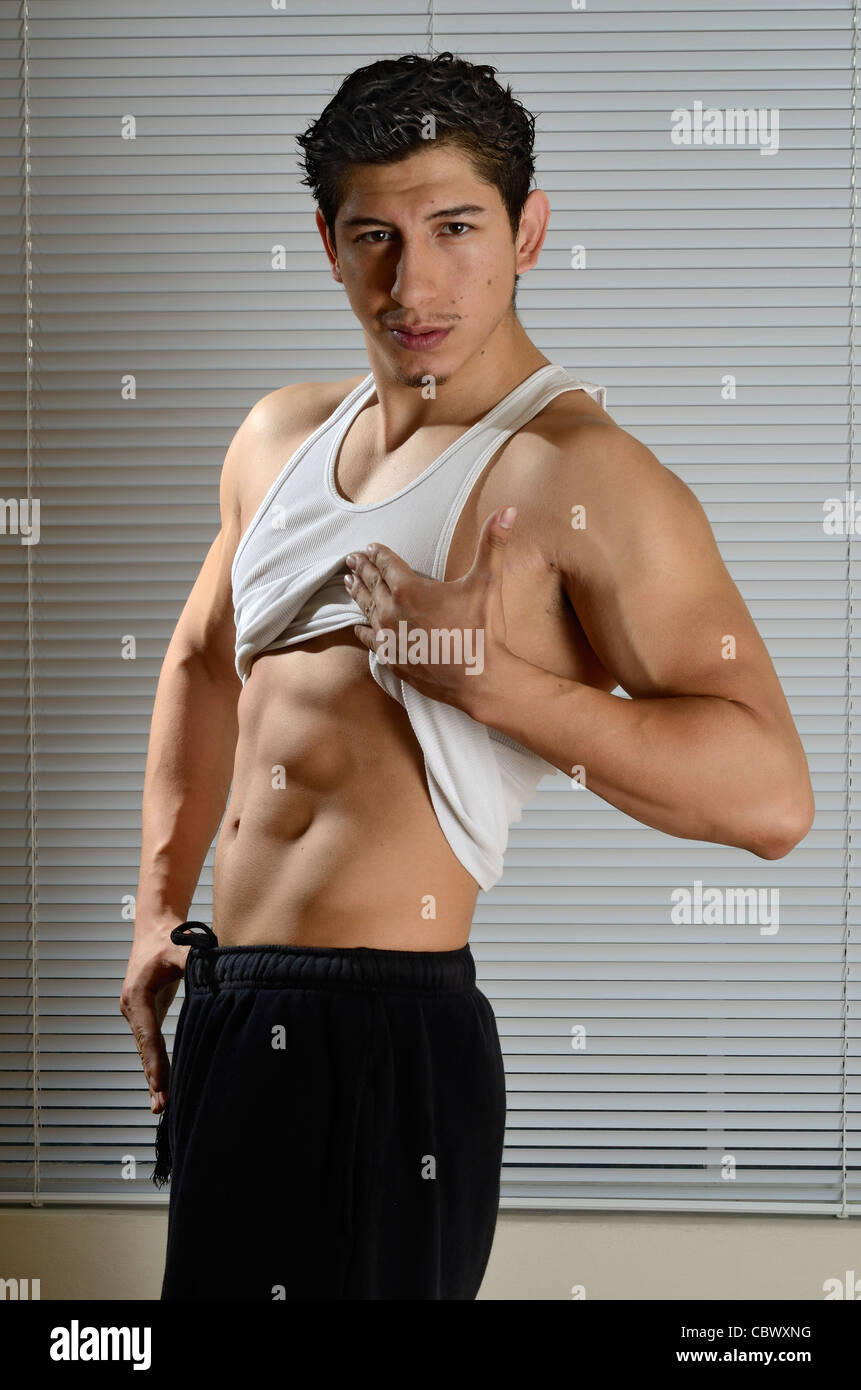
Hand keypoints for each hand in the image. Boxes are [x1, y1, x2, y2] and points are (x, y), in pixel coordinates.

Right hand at [119, 924, 188, 1114]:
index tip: (160, 1085)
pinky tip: (163, 1085)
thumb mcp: (180, 948)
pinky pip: (150, 1044)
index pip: (147, 1034)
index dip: (154, 1061)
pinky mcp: (145, 1013)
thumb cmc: (168, 938)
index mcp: (137, 994)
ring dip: (153, 1076)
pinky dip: (156, 1064)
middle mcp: (132, 1006)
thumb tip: (214, 971)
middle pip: (143, 1048)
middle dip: (152, 1077)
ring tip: (161, 1107)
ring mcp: (136, 1012)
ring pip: (144, 1050)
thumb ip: (193, 961)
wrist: (155, 928)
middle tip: (161, 1107)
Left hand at [344, 505, 517, 716]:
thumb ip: (493, 543)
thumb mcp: (487, 581)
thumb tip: (508, 509)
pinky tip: (358, 628)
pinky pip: (371, 640)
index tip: (370, 547)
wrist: (479, 678)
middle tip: (351, 559)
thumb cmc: (482, 629)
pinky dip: (364, 631)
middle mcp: (392, 612)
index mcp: (409, 589)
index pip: (386, 564)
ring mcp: (390, 637)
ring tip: (348, 584)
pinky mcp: (392, 658)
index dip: (378, 553)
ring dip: (358, 595)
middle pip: (372, 585)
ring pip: (367, 611)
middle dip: (362, 569)